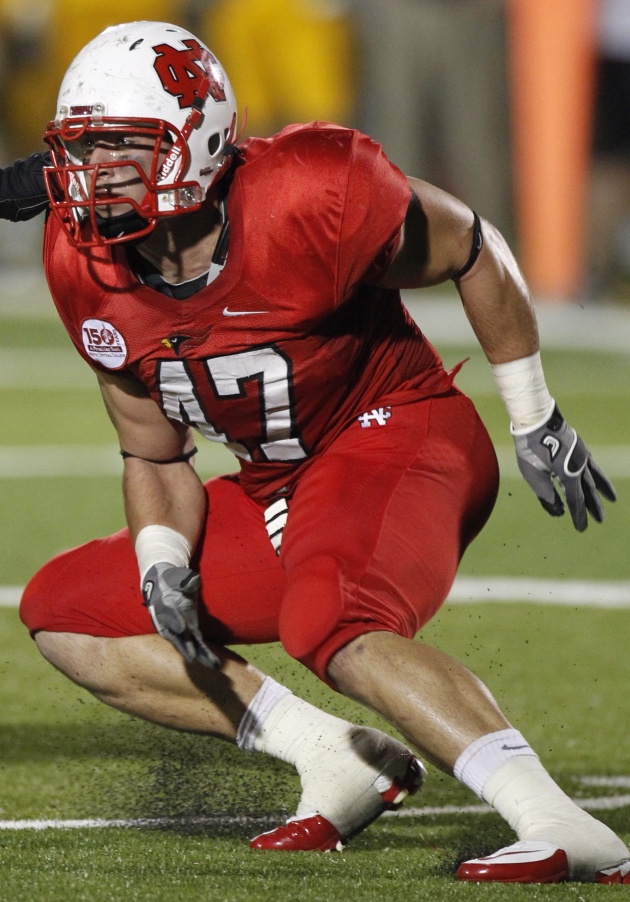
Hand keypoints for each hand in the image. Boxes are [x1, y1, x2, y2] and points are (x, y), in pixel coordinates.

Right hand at [142, 563, 220, 667]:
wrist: (164, 587)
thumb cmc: (172, 580)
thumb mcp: (177, 578)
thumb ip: (185, 581)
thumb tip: (194, 579)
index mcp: (164, 607)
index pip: (169, 615)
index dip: (175, 621)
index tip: (182, 628)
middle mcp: (171, 623)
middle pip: (179, 637)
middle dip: (187, 648)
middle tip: (194, 658)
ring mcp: (180, 630)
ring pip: (189, 646)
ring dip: (200, 656)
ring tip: (213, 666)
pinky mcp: (189, 632)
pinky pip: (197, 644)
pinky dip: (205, 654)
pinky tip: (215, 663)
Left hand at [512, 405, 615, 530]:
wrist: (535, 420)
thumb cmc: (530, 448)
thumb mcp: (533, 475)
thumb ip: (546, 494)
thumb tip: (558, 512)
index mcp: (568, 474)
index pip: (576, 500)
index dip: (578, 515)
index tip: (581, 529)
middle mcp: (579, 466)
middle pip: (588, 490)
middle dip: (593, 506)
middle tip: (599, 520)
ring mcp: (580, 455)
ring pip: (594, 476)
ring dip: (602, 489)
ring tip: (612, 499)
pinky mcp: (578, 446)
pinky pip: (591, 464)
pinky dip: (596, 473)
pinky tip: (597, 477)